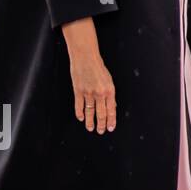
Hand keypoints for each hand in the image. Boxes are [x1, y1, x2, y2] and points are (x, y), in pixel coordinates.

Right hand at [62, 17, 115, 133]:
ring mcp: (88, 93)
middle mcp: (100, 93)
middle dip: (101, 124)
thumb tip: (111, 106)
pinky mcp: (78, 91)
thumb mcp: (109, 80)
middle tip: (100, 131)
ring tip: (91, 129)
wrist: (86, 58)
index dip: (111, 120)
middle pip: (101, 113)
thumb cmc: (98, 67)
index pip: (111, 110)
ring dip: (90, 122)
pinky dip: (80, 114)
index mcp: (110, 90)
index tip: (110, 127)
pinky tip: (81, 119)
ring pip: (90, 112)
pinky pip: (79, 106)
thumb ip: (109, 94)